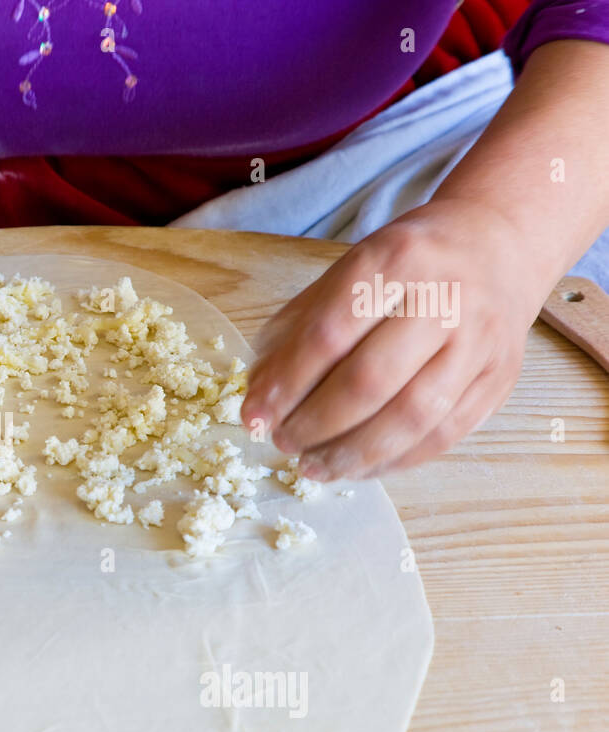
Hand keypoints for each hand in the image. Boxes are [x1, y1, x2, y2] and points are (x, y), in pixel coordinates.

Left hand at [241, 199, 546, 480]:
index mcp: (395, 261)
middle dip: (315, 425)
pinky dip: (394, 461)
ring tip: (313, 467)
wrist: (498, 243)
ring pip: (411, 418)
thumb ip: (300, 326)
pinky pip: (443, 435)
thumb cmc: (407, 264)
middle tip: (282, 442)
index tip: (253, 416)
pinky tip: (358, 467)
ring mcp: (479, 343)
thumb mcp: (348, 270)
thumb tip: (260, 392)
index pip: (329, 335)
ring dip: (352, 454)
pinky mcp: (499, 380)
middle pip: (370, 382)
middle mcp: (444, 300)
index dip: (285, 384)